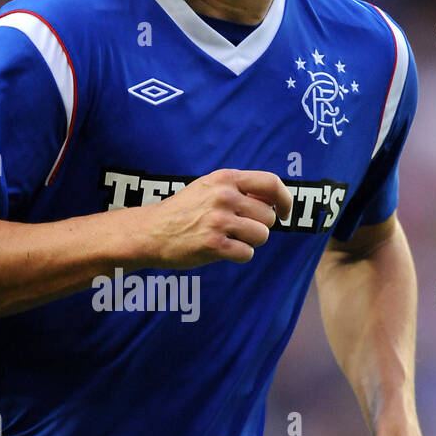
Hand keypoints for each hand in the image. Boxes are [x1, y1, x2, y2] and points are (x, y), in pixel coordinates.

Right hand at [139, 169, 291, 268]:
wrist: (150, 232)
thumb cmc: (183, 211)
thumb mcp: (208, 188)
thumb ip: (239, 190)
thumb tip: (275, 200)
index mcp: (226, 179)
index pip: (271, 183)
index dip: (285, 200)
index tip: (284, 213)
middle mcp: (224, 197)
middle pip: (268, 216)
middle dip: (259, 227)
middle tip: (239, 230)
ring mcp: (219, 221)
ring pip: (261, 236)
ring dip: (250, 242)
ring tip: (229, 239)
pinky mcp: (214, 245)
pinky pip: (247, 254)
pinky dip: (239, 256)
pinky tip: (222, 251)